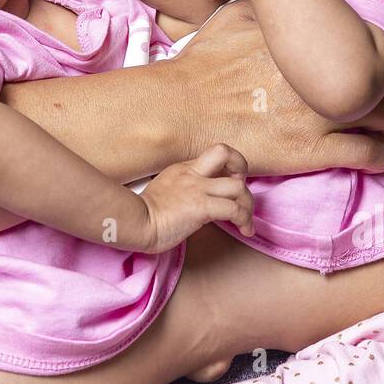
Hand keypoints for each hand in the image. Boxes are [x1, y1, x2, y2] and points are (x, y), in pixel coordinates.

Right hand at [136, 143, 252, 251]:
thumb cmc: (145, 214)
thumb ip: (184, 187)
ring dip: (248, 205)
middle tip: (240, 195)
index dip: (231, 164)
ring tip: (246, 222)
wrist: (135, 223)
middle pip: (227, 153)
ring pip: (238, 186)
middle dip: (243, 171)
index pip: (216, 153)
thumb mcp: (166, 189)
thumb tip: (199, 200)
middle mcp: (192, 173)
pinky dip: (244, 220)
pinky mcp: (201, 207)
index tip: (231, 182)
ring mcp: (197, 189)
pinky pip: (234, 209)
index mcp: (184, 168)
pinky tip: (244, 230)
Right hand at [166, 0, 383, 175]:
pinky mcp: (312, 150)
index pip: (378, 41)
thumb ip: (272, 6)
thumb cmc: (204, 63)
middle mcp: (324, 71)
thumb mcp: (238, 16)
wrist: (182, 107)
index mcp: (313, 35)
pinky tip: (379, 158)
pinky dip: (381, 157)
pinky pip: (368, 154)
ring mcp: (321, 112)